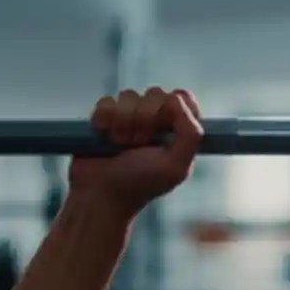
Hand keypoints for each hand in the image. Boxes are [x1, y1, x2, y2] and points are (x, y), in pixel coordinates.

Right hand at [71, 87, 203, 217]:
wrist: (100, 195)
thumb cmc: (139, 185)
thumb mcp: (175, 166)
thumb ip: (190, 133)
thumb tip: (177, 98)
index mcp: (177, 131)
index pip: (183, 98)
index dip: (173, 106)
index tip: (164, 126)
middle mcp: (155, 121)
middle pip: (156, 93)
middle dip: (145, 119)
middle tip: (139, 144)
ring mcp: (129, 118)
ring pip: (129, 95)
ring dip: (123, 122)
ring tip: (121, 146)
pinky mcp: (105, 118)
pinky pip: (107, 102)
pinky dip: (105, 120)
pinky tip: (105, 139)